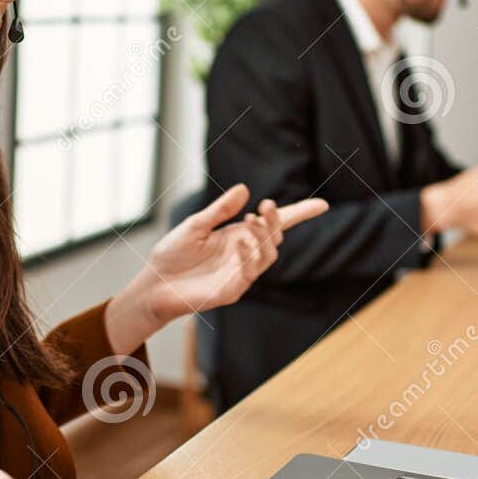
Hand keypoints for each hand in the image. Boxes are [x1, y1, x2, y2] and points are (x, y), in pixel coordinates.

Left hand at [104, 183, 329, 351]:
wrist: (155, 284)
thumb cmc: (173, 255)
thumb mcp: (196, 225)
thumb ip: (220, 210)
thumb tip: (245, 189)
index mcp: (238, 235)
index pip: (275, 224)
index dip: (299, 214)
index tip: (322, 204)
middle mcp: (245, 252)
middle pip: (276, 236)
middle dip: (276, 220)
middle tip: (265, 206)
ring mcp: (242, 272)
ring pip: (269, 254)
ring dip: (264, 236)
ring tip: (250, 221)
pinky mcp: (234, 289)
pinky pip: (251, 271)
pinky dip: (250, 254)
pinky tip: (240, 241)